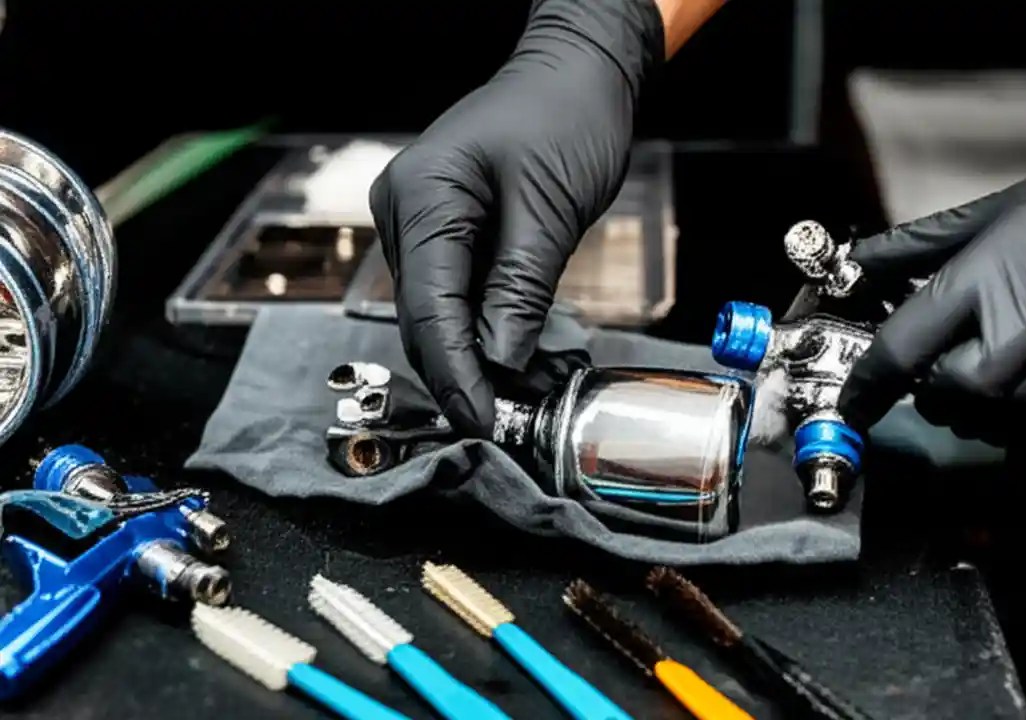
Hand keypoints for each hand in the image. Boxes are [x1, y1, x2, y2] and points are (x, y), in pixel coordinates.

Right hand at [369, 0, 663, 435]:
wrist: (575, 73)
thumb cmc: (566, 120)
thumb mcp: (550, 210)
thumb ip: (520, 289)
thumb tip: (499, 362)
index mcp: (422, 198)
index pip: (427, 310)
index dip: (456, 375)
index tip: (484, 423)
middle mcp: (402, 211)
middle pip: (420, 318)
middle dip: (463, 374)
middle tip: (506, 423)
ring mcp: (416, 219)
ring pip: (434, 312)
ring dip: (474, 356)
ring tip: (522, 396)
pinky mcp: (440, 229)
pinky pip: (452, 293)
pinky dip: (482, 328)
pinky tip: (517, 356)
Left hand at [839, 131, 1025, 445]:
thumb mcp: (1006, 205)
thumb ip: (924, 242)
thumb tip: (859, 260)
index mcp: (993, 273)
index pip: (905, 343)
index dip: (868, 382)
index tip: (852, 403)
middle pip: (953, 391)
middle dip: (935, 390)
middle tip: (936, 371)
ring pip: (1000, 418)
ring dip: (978, 407)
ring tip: (985, 372)